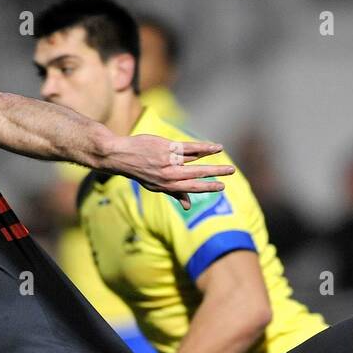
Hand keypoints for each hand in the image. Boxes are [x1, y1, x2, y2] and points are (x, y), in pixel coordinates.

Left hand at [104, 134, 233, 209]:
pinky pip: (188, 147)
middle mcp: (169, 175)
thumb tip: (187, 206)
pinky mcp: (167, 147)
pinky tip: (214, 146)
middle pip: (197, 174)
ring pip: (194, 158)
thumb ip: (175, 193)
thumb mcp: (156, 186)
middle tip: (231, 171)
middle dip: (215, 173)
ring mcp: (168, 160)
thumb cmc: (141, 171)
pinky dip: (202, 146)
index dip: (208, 187)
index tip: (222, 187)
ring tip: (223, 153)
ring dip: (211, 156)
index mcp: (167, 186)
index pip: (192, 188)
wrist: (121, 156)